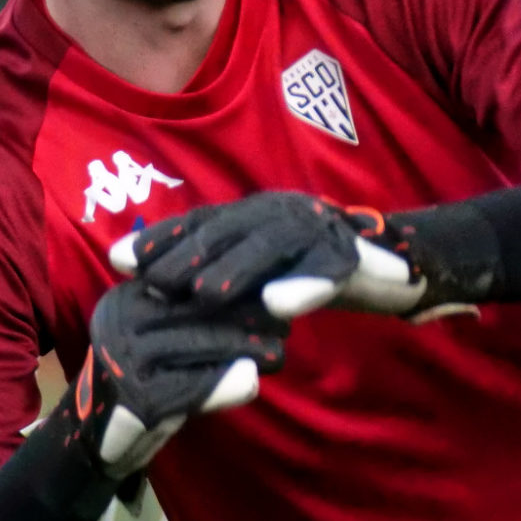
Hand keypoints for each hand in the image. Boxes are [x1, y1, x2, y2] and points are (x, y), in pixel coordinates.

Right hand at [69, 280, 285, 475]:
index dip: (234, 285)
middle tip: (284, 327)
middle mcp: (120, 316)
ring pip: (195, 342)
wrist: (99, 442)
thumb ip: (205, 327)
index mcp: (130, 295)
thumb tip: (264, 302)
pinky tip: (249, 381)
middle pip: (194, 307)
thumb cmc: (147, 386)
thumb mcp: (173, 348)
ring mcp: (121, 355)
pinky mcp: (131, 394)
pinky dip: (222, 384)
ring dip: (243, 348)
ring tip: (277, 354)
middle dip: (244, 315)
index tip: (275, 290)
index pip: (187, 279)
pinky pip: (189, 385)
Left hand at [110, 192, 431, 320]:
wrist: (401, 265)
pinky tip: (277, 308)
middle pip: (228, 229)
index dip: (161, 239)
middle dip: (185, 253)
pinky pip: (325, 271)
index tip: (119, 261)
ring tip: (203, 296)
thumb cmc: (322, 271)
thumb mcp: (268, 269)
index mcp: (260, 213)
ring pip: (271, 247)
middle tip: (150, 283)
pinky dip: (301, 287)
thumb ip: (228, 269)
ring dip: (236, 269)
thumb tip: (165, 282)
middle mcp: (285, 212)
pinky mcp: (354, 256)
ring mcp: (321, 230)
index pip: (202, 222)